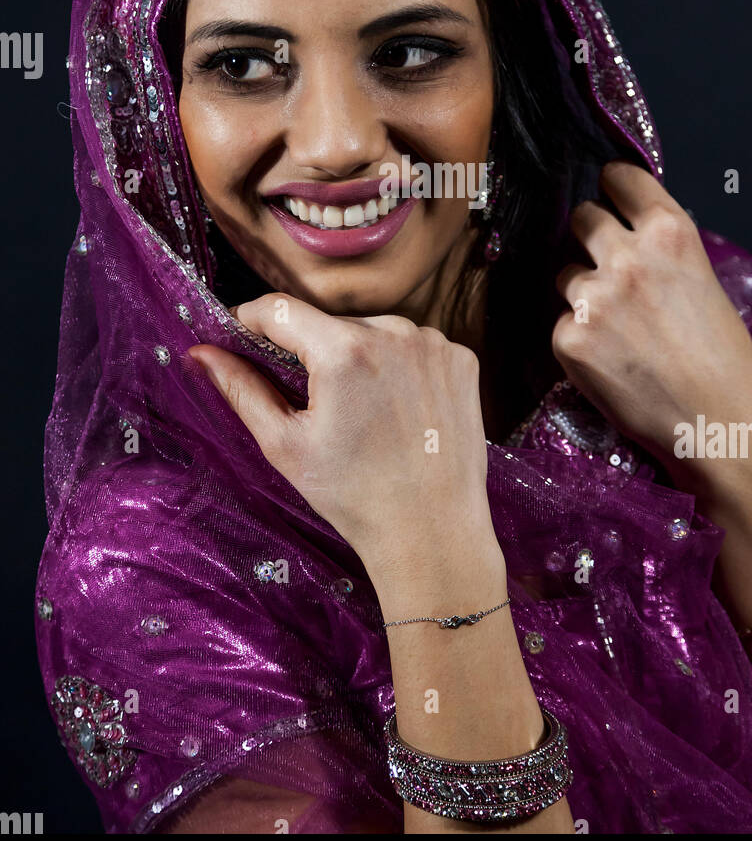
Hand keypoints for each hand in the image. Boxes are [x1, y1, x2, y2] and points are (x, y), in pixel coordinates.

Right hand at [187, 295, 498, 578]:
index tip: (239, 336)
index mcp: (344, 351)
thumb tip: (201, 353)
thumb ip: (240, 389)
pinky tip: (398, 410)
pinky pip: (413, 346)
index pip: (280, 309)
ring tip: (362, 413)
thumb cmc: (354, 496)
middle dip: (311, 353)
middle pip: (328, 324)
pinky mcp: (460, 357)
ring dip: (357, 357)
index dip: (251, 320)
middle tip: (312, 404)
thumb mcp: (285, 444)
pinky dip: (399, 367)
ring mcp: (434, 343)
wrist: (432, 531)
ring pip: (372, 332)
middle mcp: (394, 332)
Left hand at [552, 161, 751, 469]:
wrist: (715, 422)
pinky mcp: (568, 338)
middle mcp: (627, 256)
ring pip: (566, 273)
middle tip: (607, 264)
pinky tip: (610, 360)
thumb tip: (628, 231)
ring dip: (583, 292)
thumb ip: (662, 250)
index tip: (610, 197)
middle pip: (581, 217)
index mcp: (670, 233)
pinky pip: (562, 322)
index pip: (619, 177)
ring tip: (617, 327)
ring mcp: (592, 297)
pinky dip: (579, 338)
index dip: (613, 188)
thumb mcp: (703, 281)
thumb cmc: (722, 356)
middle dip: (590, 235)